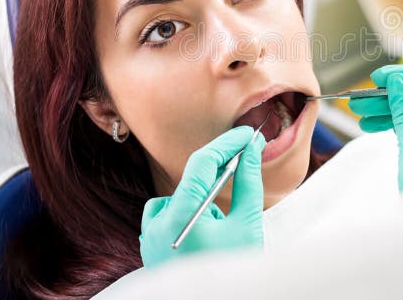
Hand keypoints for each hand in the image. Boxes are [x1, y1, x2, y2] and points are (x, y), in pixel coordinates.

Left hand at [139, 126, 265, 266]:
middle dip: (221, 175)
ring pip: (180, 199)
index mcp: (180, 217)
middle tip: (246, 166)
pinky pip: (167, 217)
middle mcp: (158, 224)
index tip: (247, 134)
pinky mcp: (151, 246)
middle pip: (192, 180)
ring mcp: (151, 237)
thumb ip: (248, 181)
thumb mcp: (247, 224)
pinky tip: (204, 236)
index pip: (202, 162)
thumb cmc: (235, 270)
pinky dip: (188, 217)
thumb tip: (251, 148)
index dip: (226, 143)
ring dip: (204, 202)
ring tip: (223, 229)